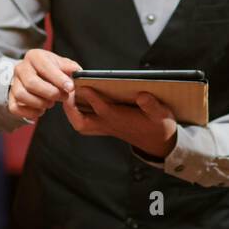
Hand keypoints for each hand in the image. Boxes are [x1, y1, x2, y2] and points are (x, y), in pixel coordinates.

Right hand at [8, 49, 80, 120]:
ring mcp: (14, 83)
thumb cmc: (51, 70)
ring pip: (22, 96)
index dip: (58, 79)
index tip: (70, 88)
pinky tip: (41, 110)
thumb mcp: (62, 64)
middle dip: (51, 93)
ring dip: (40, 103)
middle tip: (63, 97)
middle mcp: (21, 68)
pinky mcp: (10, 97)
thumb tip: (77, 72)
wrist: (35, 75)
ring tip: (51, 103)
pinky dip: (30, 112)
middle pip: (32, 83)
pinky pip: (15, 108)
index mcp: (34, 56)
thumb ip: (70, 67)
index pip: (45, 67)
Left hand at [62, 88, 177, 158]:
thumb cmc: (158, 126)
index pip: (103, 109)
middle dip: (71, 108)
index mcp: (122, 120)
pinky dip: (77, 113)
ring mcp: (106, 127)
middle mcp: (110, 125)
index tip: (83, 85)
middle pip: (82, 122)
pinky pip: (84, 123)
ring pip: (81, 124)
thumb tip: (142, 95)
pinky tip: (77, 100)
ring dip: (71, 111)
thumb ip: (152, 106)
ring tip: (68, 94)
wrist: (157, 142)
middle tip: (66, 92)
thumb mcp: (161, 115)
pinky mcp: (105, 127)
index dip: (92, 98)